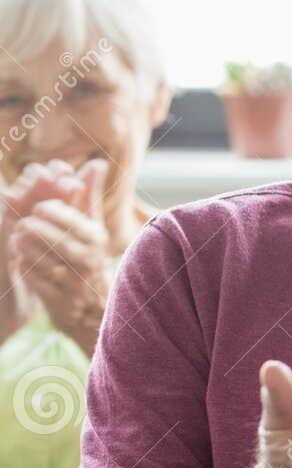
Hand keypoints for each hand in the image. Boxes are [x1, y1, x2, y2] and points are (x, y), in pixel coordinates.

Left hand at [4, 159, 114, 353]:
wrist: (92, 303)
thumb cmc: (87, 255)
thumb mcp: (91, 224)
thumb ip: (89, 195)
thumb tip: (96, 163)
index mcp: (97, 240)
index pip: (80, 225)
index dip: (59, 215)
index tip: (40, 207)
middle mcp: (90, 261)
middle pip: (67, 245)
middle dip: (43, 232)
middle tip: (23, 224)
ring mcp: (77, 284)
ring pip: (55, 266)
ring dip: (34, 251)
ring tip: (17, 239)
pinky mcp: (63, 302)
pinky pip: (45, 288)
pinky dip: (31, 275)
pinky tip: (20, 263)